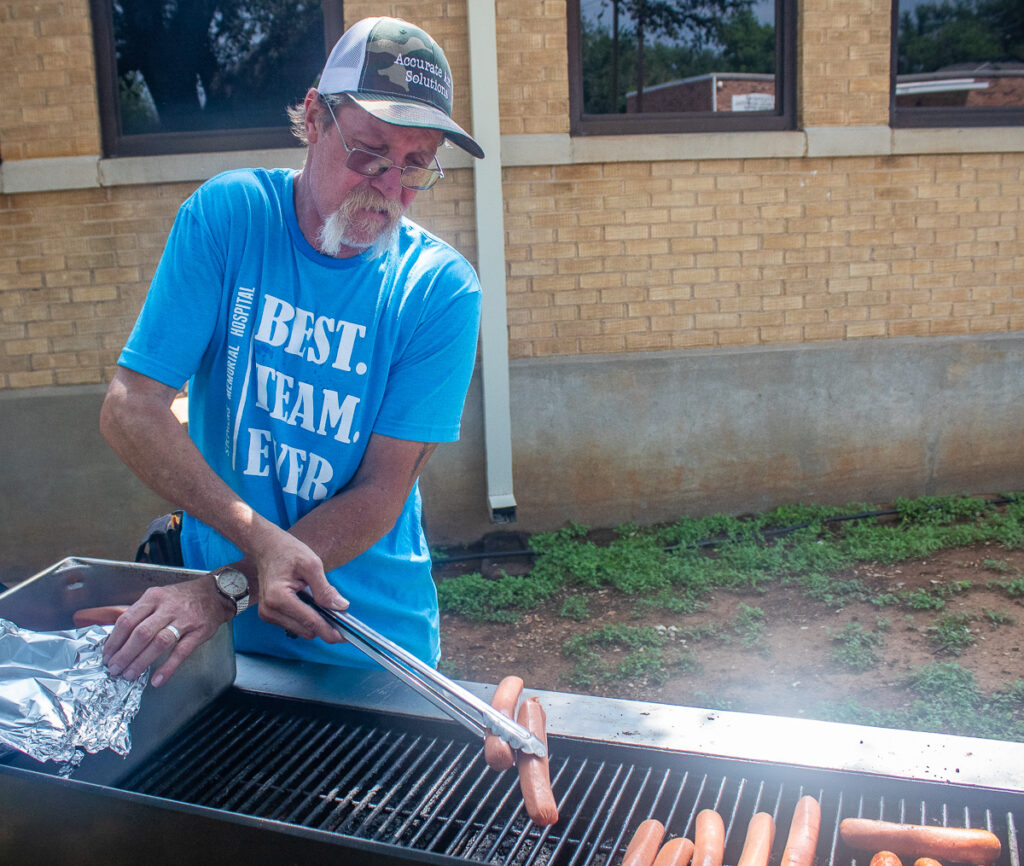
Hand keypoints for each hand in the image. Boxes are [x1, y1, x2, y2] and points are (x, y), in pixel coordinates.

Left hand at [102, 575, 231, 686]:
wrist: (216, 593)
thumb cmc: (183, 597)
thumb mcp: (159, 596)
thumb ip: (140, 613)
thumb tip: (118, 638)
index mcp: (153, 597)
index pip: (127, 620)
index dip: (114, 641)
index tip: (107, 655)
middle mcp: (168, 607)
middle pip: (141, 633)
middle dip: (124, 655)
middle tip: (115, 669)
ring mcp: (185, 620)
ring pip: (159, 643)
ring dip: (141, 661)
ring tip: (130, 675)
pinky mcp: (199, 632)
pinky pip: (181, 652)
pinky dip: (168, 667)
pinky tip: (157, 679)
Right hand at [249, 528, 348, 642]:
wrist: (266, 548)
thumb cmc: (288, 552)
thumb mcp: (312, 564)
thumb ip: (325, 589)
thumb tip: (341, 607)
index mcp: (279, 597)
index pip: (310, 622)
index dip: (330, 630)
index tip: (345, 636)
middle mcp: (270, 610)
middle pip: (306, 630)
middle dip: (325, 625)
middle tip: (340, 614)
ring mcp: (268, 614)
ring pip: (301, 630)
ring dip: (315, 622)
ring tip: (323, 604)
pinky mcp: (269, 615)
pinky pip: (294, 625)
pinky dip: (306, 619)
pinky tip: (310, 604)